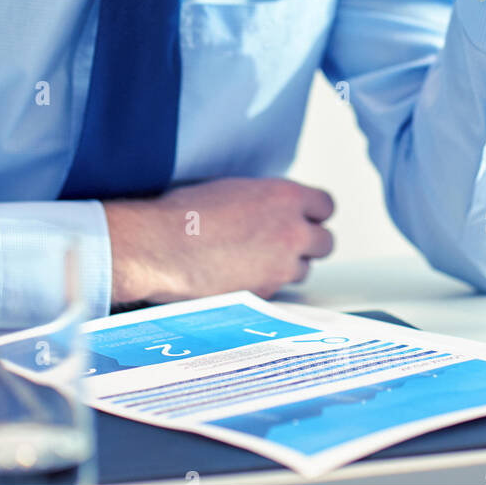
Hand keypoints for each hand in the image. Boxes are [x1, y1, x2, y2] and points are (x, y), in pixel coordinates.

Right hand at [104, 177, 334, 305]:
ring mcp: (280, 268)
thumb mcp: (232, 189)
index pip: (326, 206)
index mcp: (285, 197)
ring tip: (257, 262)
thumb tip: (269, 209)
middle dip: (308, 243)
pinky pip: (277, 291)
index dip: (313, 213)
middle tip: (286, 243)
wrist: (159, 247)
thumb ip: (263, 199)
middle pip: (325, 243)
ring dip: (287, 267)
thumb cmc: (185, 213)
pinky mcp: (264, 296)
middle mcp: (291, 232)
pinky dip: (265, 287)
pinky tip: (240, 278)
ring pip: (303, 271)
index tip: (304, 217)